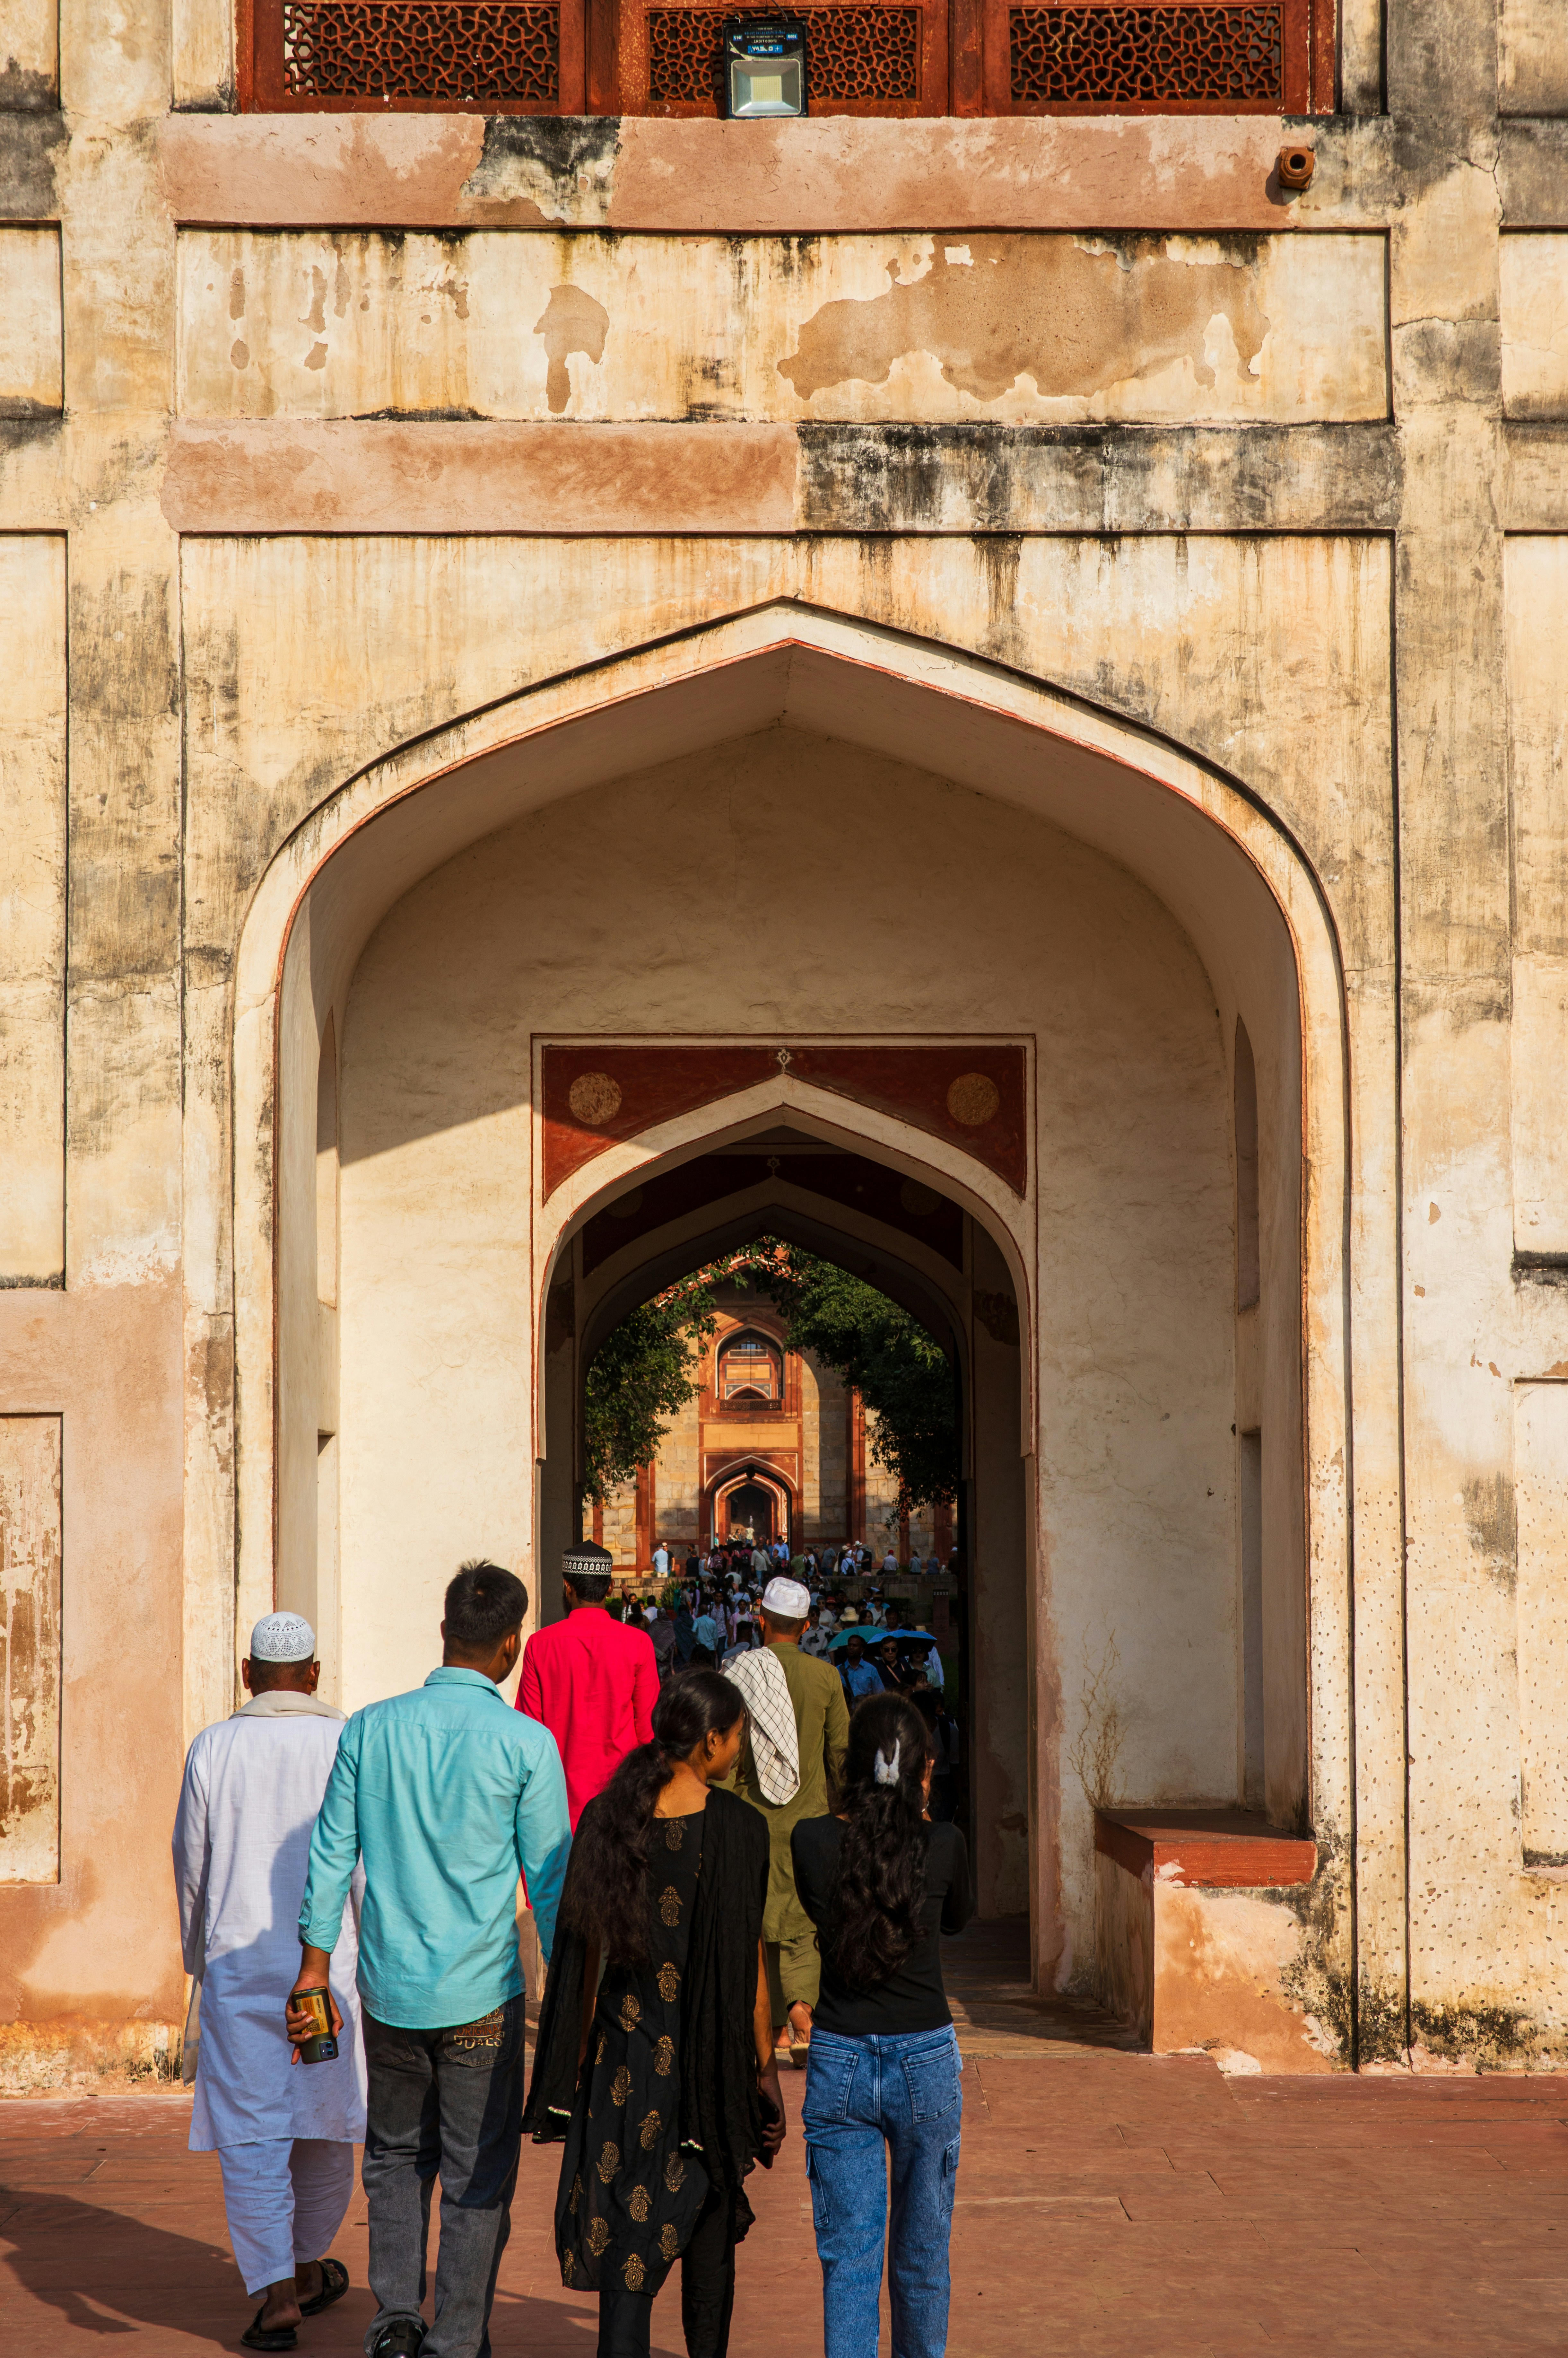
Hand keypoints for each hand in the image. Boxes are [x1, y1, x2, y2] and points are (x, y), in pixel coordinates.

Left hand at [286, 1949, 340, 2066]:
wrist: (317, 1983)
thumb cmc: (325, 2000)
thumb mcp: (333, 2013)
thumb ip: (337, 2024)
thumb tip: (336, 2035)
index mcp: (307, 2030)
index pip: (300, 2045)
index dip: (296, 2054)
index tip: (295, 2061)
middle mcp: (298, 2026)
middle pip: (294, 2039)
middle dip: (300, 2040)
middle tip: (310, 2035)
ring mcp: (293, 2018)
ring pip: (291, 2029)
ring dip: (300, 2026)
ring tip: (310, 2018)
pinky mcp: (289, 2009)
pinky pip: (289, 2018)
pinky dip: (297, 2017)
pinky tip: (304, 2011)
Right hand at [757, 2060, 785, 2155]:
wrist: (764, 2078)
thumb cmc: (759, 2091)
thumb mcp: (756, 2108)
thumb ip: (757, 2118)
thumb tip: (754, 2130)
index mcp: (773, 2118)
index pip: (778, 2135)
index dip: (776, 2144)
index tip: (772, 2153)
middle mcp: (779, 2117)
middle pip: (781, 2136)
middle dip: (774, 2144)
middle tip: (765, 2146)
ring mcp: (780, 2114)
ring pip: (782, 2132)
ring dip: (774, 2137)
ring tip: (765, 2138)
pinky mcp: (780, 2109)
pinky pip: (781, 2123)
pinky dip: (775, 2128)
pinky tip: (768, 2127)